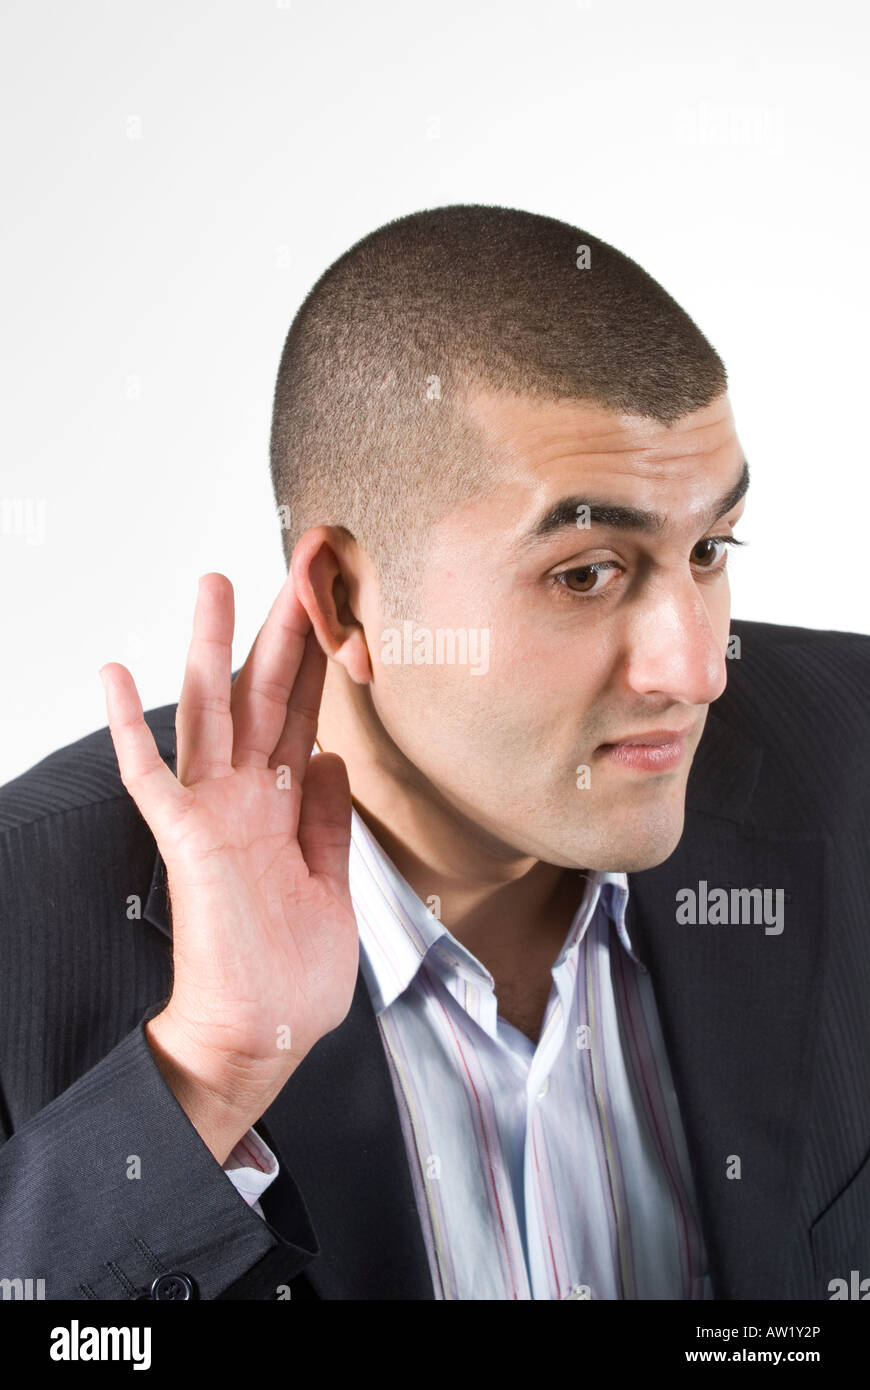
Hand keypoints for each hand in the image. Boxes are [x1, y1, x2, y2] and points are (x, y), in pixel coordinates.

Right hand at [100, 572, 357, 1159]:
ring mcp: (214, 814)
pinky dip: (131, 728)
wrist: (262, 1038)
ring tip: (214, 584)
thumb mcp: (334, 883)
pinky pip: (150, 777)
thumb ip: (329, 820)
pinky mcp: (186, 841)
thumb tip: (335, 759)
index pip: (305, 715)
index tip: (344, 605)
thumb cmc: (292, 972)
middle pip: (266, 694)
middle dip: (286, 625)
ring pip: (212, 714)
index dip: (324, 659)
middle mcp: (247, 799)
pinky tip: (114, 674)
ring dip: (212, 648)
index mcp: (284, 808)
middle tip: (305, 560)